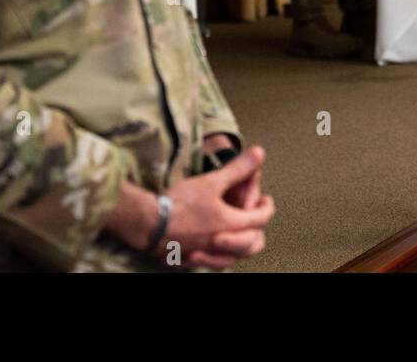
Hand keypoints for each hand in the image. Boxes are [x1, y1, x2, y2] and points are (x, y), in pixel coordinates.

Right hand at [161, 146, 274, 268]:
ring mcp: (208, 254)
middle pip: (253, 244)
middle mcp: (224, 244)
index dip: (267, 206)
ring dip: (238, 246)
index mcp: (233, 225)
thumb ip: (238, 169)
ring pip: (233, 257)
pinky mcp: (191, 260)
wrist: (150, 224)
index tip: (266, 200)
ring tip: (236, 233)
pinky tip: (210, 247)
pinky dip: (216, 255)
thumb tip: (259, 154)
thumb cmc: (181, 205)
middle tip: (255, 217)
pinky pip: (211, 263)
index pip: (262, 219)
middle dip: (257, 230)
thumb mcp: (212, 181)